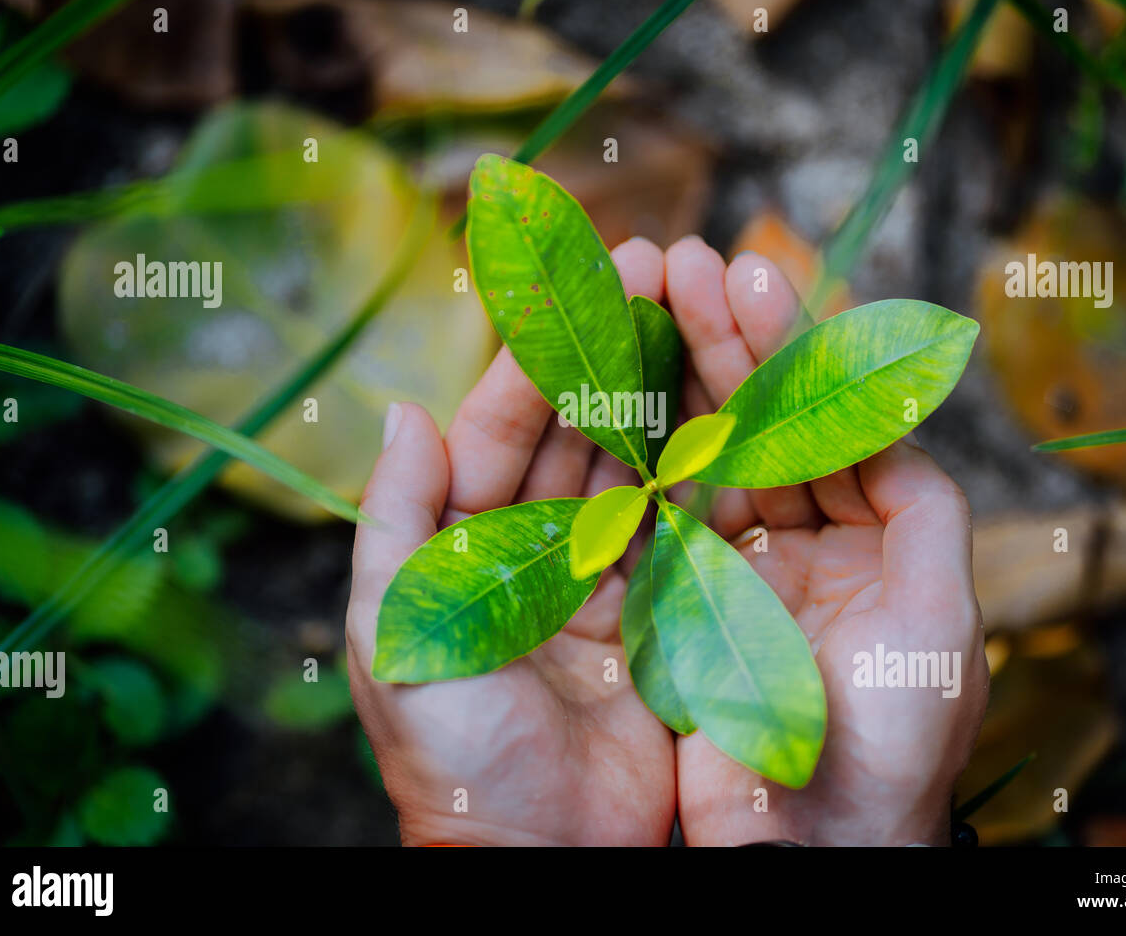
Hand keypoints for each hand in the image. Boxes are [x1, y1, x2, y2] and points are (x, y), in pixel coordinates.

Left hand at [346, 239, 677, 845]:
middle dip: (610, 351)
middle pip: (575, 429)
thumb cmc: (451, 755)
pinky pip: (682, 524)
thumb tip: (399, 413)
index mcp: (464, 542)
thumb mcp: (398, 636)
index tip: (584, 281)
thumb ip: (395, 524)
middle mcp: (533, 547)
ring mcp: (600, 576)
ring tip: (696, 313)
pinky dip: (703, 466)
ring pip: (633, 462)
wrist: (539, 856)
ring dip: (660, 390)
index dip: (540, 355)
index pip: (501, 427)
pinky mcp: (660, 612)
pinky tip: (730, 406)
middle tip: (657, 269)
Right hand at [656, 237, 988, 845]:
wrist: (808, 851)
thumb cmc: (889, 750)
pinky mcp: (662, 605)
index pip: (819, 420)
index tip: (749, 274)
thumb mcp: (938, 623)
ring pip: (691, 455)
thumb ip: (926, 507)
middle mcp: (790, 545)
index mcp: (859, 540)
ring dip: (663, 377)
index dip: (785, 346)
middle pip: (750, 422)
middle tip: (676, 260)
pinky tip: (599, 387)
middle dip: (715, 340)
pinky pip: (642, 517)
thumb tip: (892, 407)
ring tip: (632, 294)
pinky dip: (621, 455)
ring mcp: (722, 570)